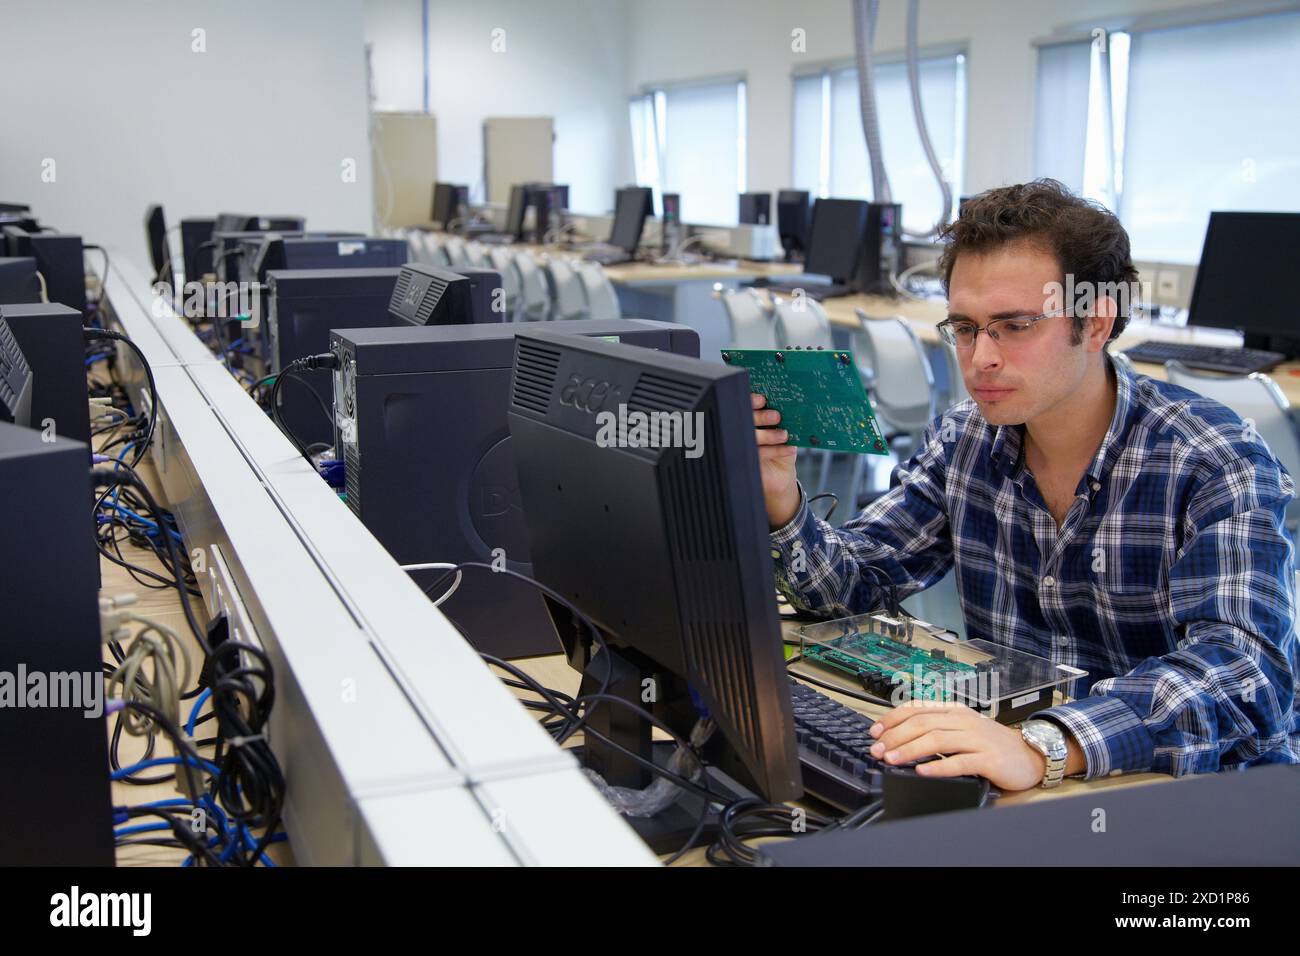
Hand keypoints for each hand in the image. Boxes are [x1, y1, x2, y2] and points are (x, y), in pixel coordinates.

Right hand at [751, 392, 799, 527]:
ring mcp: (744, 447)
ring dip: (769, 435)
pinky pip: (759, 454)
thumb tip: (793, 404)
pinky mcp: (748, 462)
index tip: (762, 400)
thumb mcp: (785, 430)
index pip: (746, 406)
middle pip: (746, 420)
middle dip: (760, 417)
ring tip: (784, 435)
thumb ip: (784, 418)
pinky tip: (790, 448)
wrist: (780, 475)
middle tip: (776, 417)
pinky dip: (776, 450)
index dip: (752, 401)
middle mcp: (745, 431)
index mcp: (752, 418)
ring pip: (752, 437)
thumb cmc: (781, 448)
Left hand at [867, 701, 1051, 791]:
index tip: (875, 731)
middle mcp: (963, 721)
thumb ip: (936, 728)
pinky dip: (938, 767)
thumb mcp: (962, 728)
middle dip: (895, 736)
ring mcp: (976, 739)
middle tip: (877, 749)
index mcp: (954, 710)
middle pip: (922, 723)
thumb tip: (900, 737)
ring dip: (910, 750)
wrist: (1030, 754)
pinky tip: (922, 772)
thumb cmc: (992, 743)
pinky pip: (959, 762)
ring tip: (891, 759)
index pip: (916, 708)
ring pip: (936, 740)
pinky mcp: (988, 759)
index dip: (892, 718)